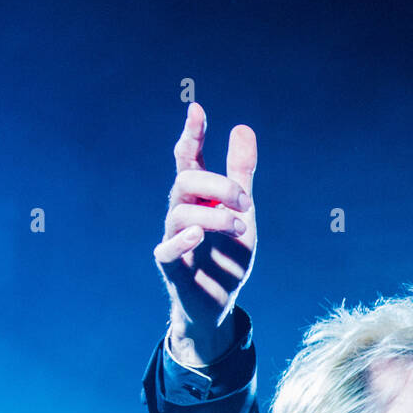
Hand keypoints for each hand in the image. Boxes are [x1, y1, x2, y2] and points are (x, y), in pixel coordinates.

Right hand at [153, 103, 256, 357]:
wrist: (220, 302)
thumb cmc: (226, 256)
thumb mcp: (242, 213)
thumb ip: (241, 175)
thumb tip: (242, 127)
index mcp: (198, 198)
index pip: (188, 158)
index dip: (192, 135)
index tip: (198, 110)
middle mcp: (182, 213)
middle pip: (185, 182)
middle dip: (219, 186)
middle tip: (247, 202)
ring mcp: (174, 239)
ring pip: (180, 214)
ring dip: (214, 216)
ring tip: (240, 226)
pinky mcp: (172, 267)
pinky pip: (165, 250)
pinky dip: (181, 242)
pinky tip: (197, 236)